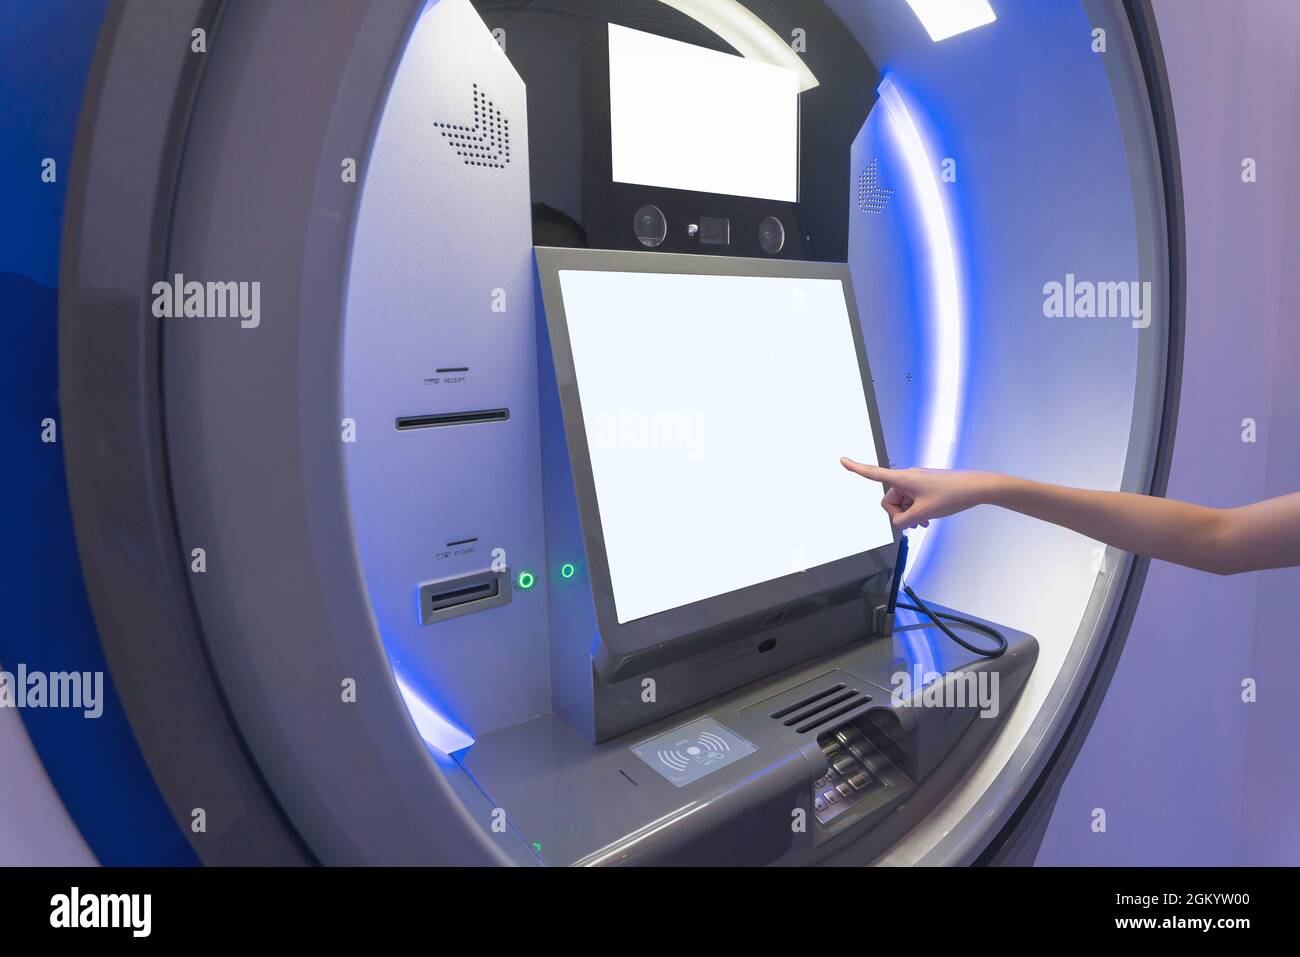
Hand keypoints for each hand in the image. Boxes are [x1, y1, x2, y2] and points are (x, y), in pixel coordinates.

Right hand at [840, 459, 994, 530]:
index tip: (842, 460)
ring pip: (902, 502)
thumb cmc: (950, 496)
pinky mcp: (925, 485)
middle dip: (899, 513)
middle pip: (890, 499)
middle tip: (916, 522)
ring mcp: (916, 481)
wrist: (975, 488)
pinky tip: (927, 520)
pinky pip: (912, 499)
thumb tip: (898, 522)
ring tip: (924, 522)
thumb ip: (903, 521)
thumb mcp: (923, 513)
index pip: (873, 473)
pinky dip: (916, 510)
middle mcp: (907, 477)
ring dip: (909, 514)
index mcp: (903, 479)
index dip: (856, 468)